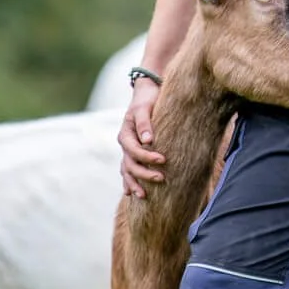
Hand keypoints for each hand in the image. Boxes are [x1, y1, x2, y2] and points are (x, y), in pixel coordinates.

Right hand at [119, 81, 164, 198]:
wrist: (147, 93)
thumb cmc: (147, 100)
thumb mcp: (144, 107)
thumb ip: (144, 123)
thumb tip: (148, 141)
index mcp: (125, 134)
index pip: (134, 150)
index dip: (147, 157)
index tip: (163, 160)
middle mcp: (125, 144)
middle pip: (130, 164)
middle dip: (144, 174)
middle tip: (162, 179)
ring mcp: (128, 150)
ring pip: (127, 170)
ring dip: (134, 183)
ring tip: (143, 195)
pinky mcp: (134, 153)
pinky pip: (128, 170)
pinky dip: (128, 181)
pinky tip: (131, 193)